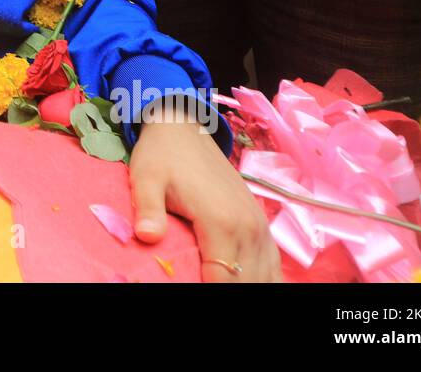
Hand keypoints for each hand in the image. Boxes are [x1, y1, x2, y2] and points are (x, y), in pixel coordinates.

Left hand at [129, 97, 280, 282]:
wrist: (183, 127)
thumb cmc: (161, 155)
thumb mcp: (146, 179)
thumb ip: (148, 209)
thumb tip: (146, 236)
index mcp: (222, 221)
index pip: (224, 280)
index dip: (209, 292)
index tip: (186, 289)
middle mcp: (248, 226)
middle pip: (248, 281)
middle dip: (229, 291)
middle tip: (201, 284)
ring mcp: (259, 224)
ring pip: (266, 275)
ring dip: (248, 285)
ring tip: (223, 284)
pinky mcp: (260, 222)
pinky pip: (273, 261)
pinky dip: (264, 277)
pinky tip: (250, 282)